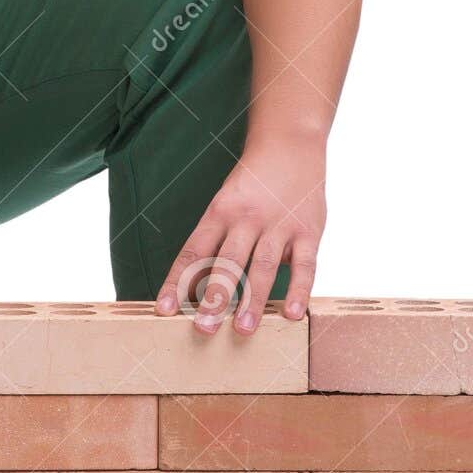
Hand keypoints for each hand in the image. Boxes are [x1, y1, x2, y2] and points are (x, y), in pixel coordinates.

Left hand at [154, 138, 326, 334]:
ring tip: (242, 330)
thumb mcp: (226, 202)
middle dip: (214, 297)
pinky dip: (300, 290)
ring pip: (264, 266)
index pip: (194, 250)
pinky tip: (293, 315)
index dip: (177, 281)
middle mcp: (247, 218)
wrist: (290, 142)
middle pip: (227, 261)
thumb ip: (216, 241)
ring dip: (253, 300)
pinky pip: (306, 265)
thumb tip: (194, 286)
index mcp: (220, 211)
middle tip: (202, 328)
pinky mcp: (308, 230)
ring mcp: (279, 224)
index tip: (163, 309)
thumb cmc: (253, 182)